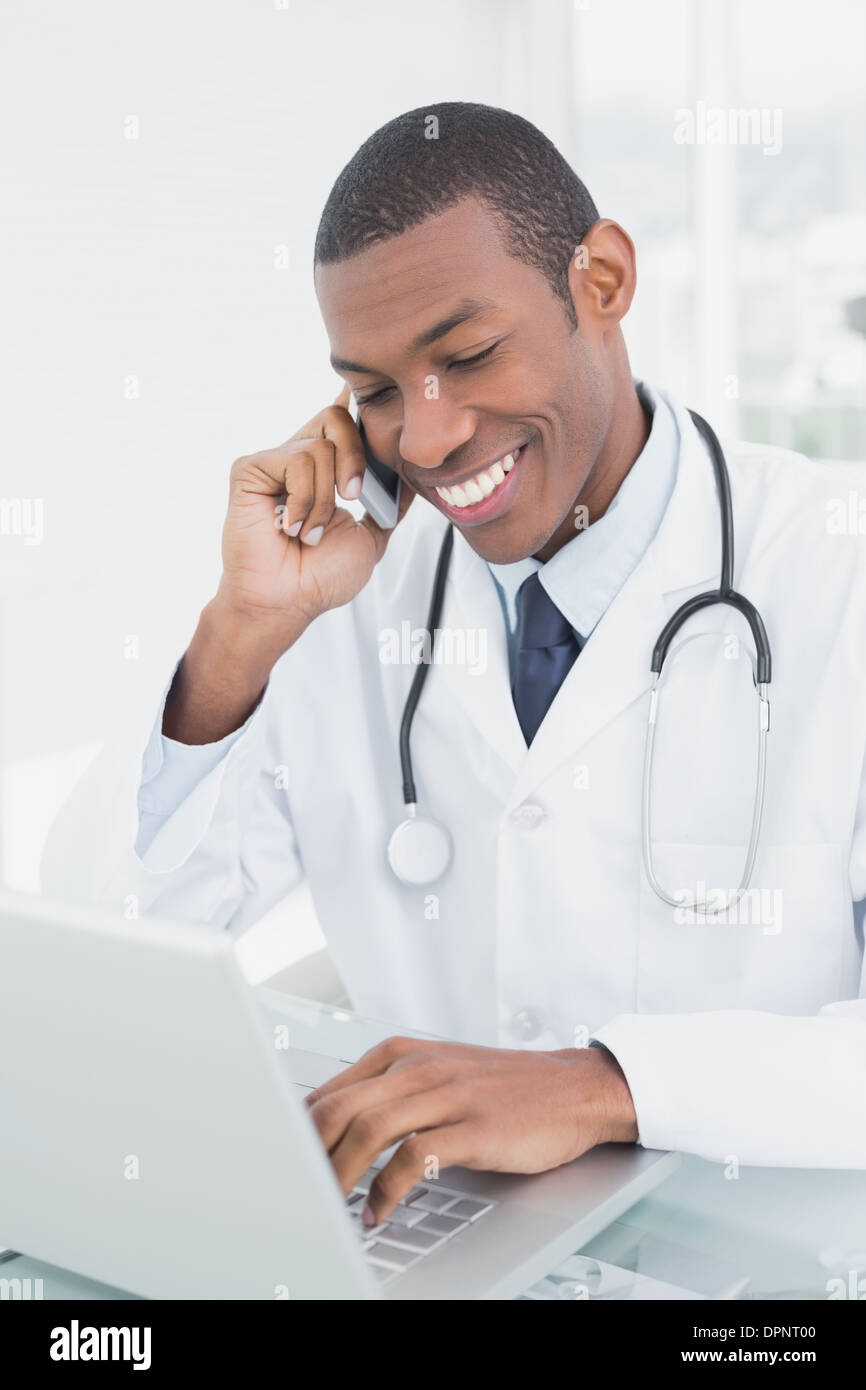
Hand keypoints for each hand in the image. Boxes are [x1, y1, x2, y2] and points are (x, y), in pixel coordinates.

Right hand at [217, 385, 413, 628]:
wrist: (288, 601)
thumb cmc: (321, 576)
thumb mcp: (373, 536)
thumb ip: (391, 502)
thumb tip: (416, 474)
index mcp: (325, 468)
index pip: (341, 416)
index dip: (356, 394)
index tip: (378, 379)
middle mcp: (298, 456)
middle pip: (338, 416)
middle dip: (357, 457)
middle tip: (354, 498)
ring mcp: (273, 461)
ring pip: (321, 446)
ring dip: (327, 500)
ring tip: (312, 532)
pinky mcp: (250, 469)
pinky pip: (296, 460)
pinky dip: (305, 500)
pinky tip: (293, 527)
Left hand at [304, 1036, 638, 1226]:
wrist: (573, 1088)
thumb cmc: (503, 1087)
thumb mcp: (438, 1074)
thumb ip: (390, 1092)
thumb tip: (335, 1129)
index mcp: (402, 1053)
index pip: (331, 1090)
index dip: (300, 1131)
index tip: (285, 1162)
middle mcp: (420, 1068)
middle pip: (340, 1107)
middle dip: (309, 1154)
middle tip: (297, 1188)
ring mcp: (448, 1095)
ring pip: (370, 1129)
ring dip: (340, 1174)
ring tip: (328, 1205)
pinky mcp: (474, 1128)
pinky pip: (414, 1159)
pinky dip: (387, 1190)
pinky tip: (379, 1211)